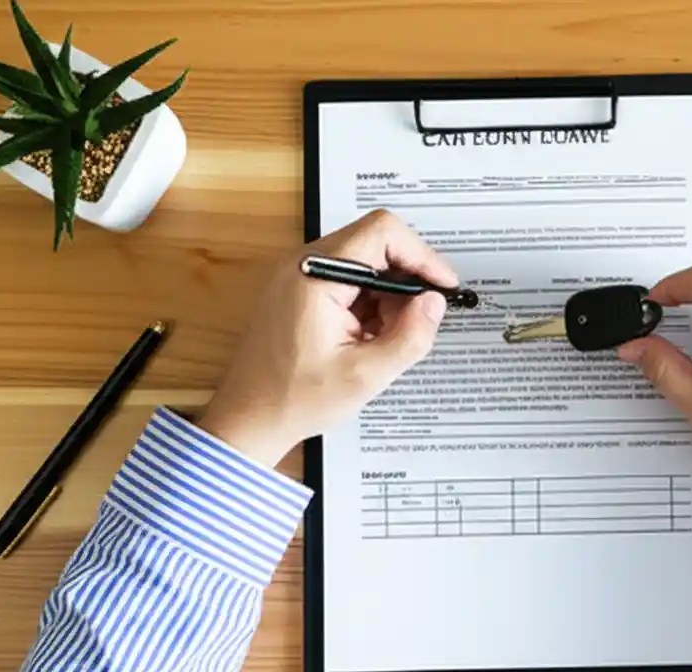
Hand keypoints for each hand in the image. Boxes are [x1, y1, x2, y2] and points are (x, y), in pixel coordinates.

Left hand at [196, 210, 456, 466]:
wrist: (248, 418)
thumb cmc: (295, 400)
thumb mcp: (365, 376)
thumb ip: (410, 337)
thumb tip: (435, 303)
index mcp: (315, 274)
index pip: (382, 232)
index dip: (422, 255)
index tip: (442, 286)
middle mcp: (304, 263)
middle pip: (376, 244)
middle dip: (406, 281)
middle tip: (418, 321)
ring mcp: (299, 274)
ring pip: (365, 263)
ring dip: (389, 295)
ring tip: (387, 340)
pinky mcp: (301, 289)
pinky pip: (349, 280)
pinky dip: (370, 303)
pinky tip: (369, 339)